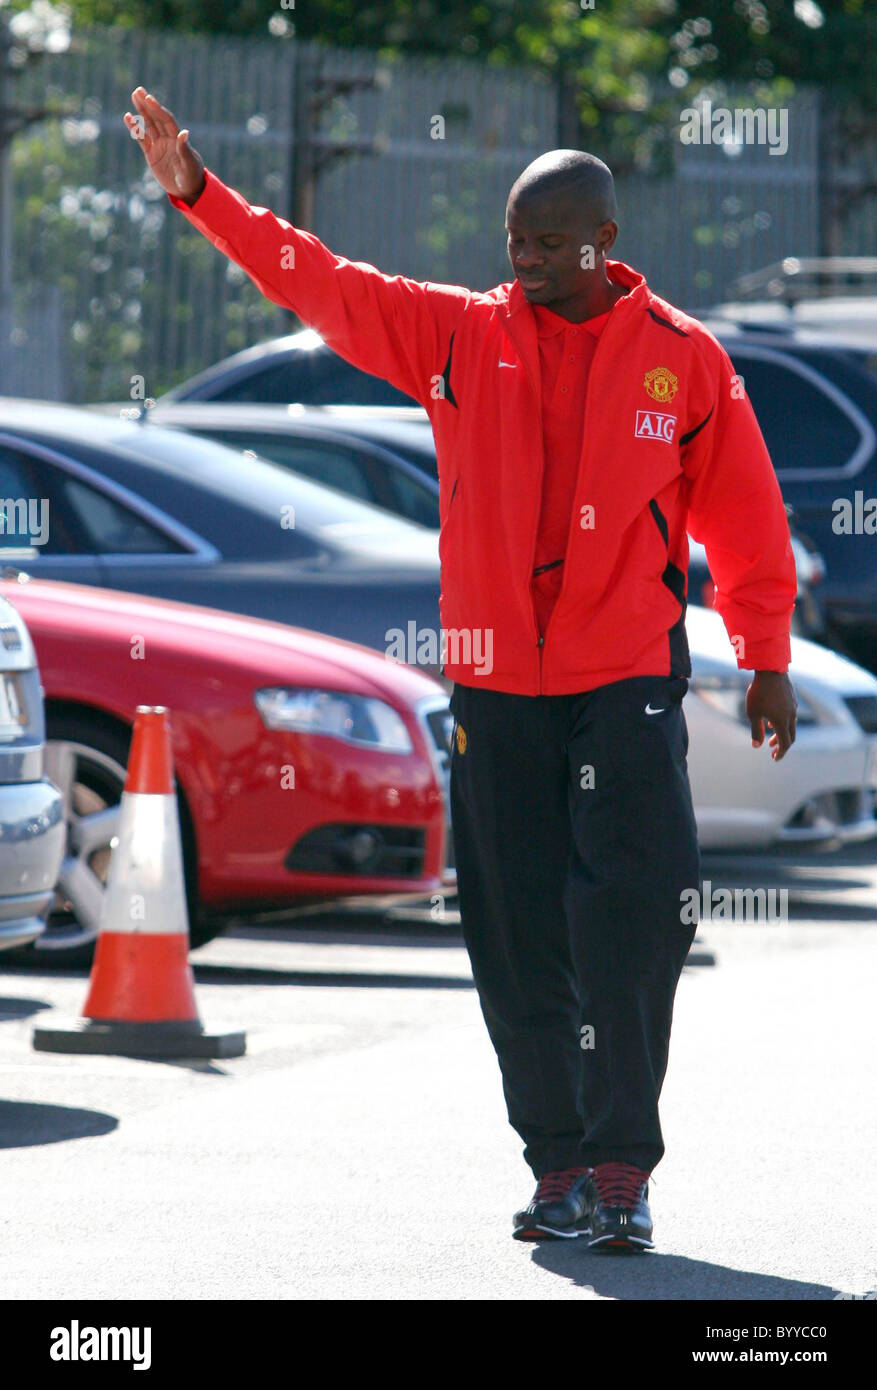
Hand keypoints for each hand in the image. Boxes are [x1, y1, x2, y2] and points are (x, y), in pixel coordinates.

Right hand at [123, 87, 204, 205]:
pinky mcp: (151, 154)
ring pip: (149, 124)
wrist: (187, 191)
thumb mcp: (189, 165)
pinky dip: (135, 129)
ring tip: (134, 95)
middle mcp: (168, 139)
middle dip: (148, 104)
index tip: (149, 98)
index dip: (158, 109)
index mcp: (177, 139)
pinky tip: (128, 117)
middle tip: (138, 90)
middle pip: (156, 118)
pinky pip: (141, 139)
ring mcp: (159, 145)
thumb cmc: (192, 178)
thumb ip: (184, 150)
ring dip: (142, 111)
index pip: (166, 120)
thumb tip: (184, 132)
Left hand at [746, 670, 796, 760]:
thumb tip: (757, 746)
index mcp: (782, 722)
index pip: (785, 743)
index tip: (775, 758)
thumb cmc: (759, 692)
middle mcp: (791, 716)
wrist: (771, 670)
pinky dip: (783, 722)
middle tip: (772, 750)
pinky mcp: (792, 698)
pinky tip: (771, 720)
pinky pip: (790, 715)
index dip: (781, 753)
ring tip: (770, 735)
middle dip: (782, 745)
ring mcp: (793, 706)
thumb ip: (755, 730)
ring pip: (790, 725)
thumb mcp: (753, 713)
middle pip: (790, 736)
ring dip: (781, 733)